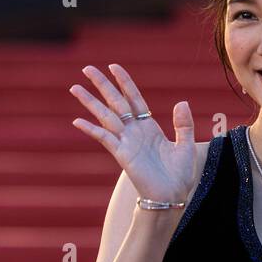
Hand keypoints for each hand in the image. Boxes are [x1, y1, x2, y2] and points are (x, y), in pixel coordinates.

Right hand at [69, 63, 197, 204]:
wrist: (172, 195)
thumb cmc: (179, 174)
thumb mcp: (186, 145)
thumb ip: (184, 124)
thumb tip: (182, 102)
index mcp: (149, 126)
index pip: (134, 98)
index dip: (124, 82)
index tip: (113, 66)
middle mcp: (135, 131)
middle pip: (115, 102)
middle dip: (102, 85)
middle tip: (87, 68)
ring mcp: (127, 142)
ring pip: (105, 116)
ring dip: (90, 102)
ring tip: (75, 87)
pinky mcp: (123, 155)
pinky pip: (105, 139)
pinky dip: (92, 130)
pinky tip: (78, 121)